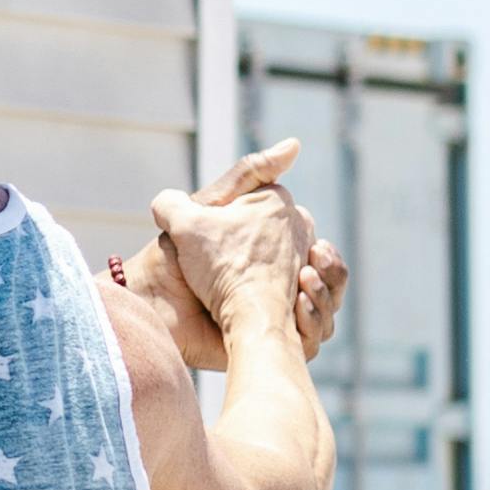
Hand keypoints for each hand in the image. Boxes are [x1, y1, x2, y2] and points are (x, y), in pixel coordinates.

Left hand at [110, 141, 342, 368]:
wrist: (158, 306)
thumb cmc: (181, 257)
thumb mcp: (215, 208)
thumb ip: (251, 174)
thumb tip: (296, 144)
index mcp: (276, 256)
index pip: (321, 255)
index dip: (324, 254)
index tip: (316, 248)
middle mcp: (282, 287)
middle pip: (331, 284)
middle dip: (331, 276)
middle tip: (308, 272)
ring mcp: (277, 317)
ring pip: (328, 311)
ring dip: (324, 299)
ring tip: (301, 291)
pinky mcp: (268, 345)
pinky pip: (312, 341)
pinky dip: (311, 324)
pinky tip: (294, 313)